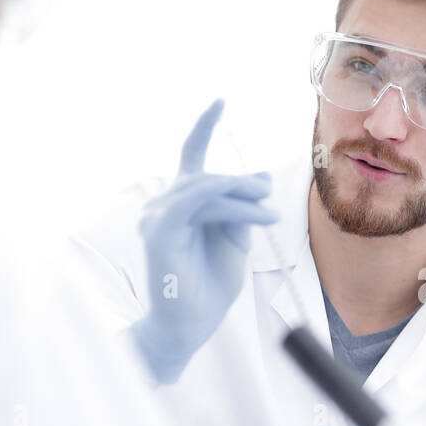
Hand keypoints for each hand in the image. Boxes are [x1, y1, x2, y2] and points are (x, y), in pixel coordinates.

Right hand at [132, 99, 277, 382]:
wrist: (192, 325)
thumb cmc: (210, 285)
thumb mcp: (236, 239)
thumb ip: (243, 209)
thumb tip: (261, 177)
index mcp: (181, 202)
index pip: (191, 155)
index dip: (204, 126)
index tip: (220, 100)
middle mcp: (164, 205)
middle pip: (211, 177)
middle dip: (245, 186)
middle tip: (269, 198)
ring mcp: (157, 217)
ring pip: (207, 190)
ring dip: (243, 198)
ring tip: (269, 214)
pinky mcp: (159, 233)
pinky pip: (199, 207)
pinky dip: (230, 208)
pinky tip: (256, 216)